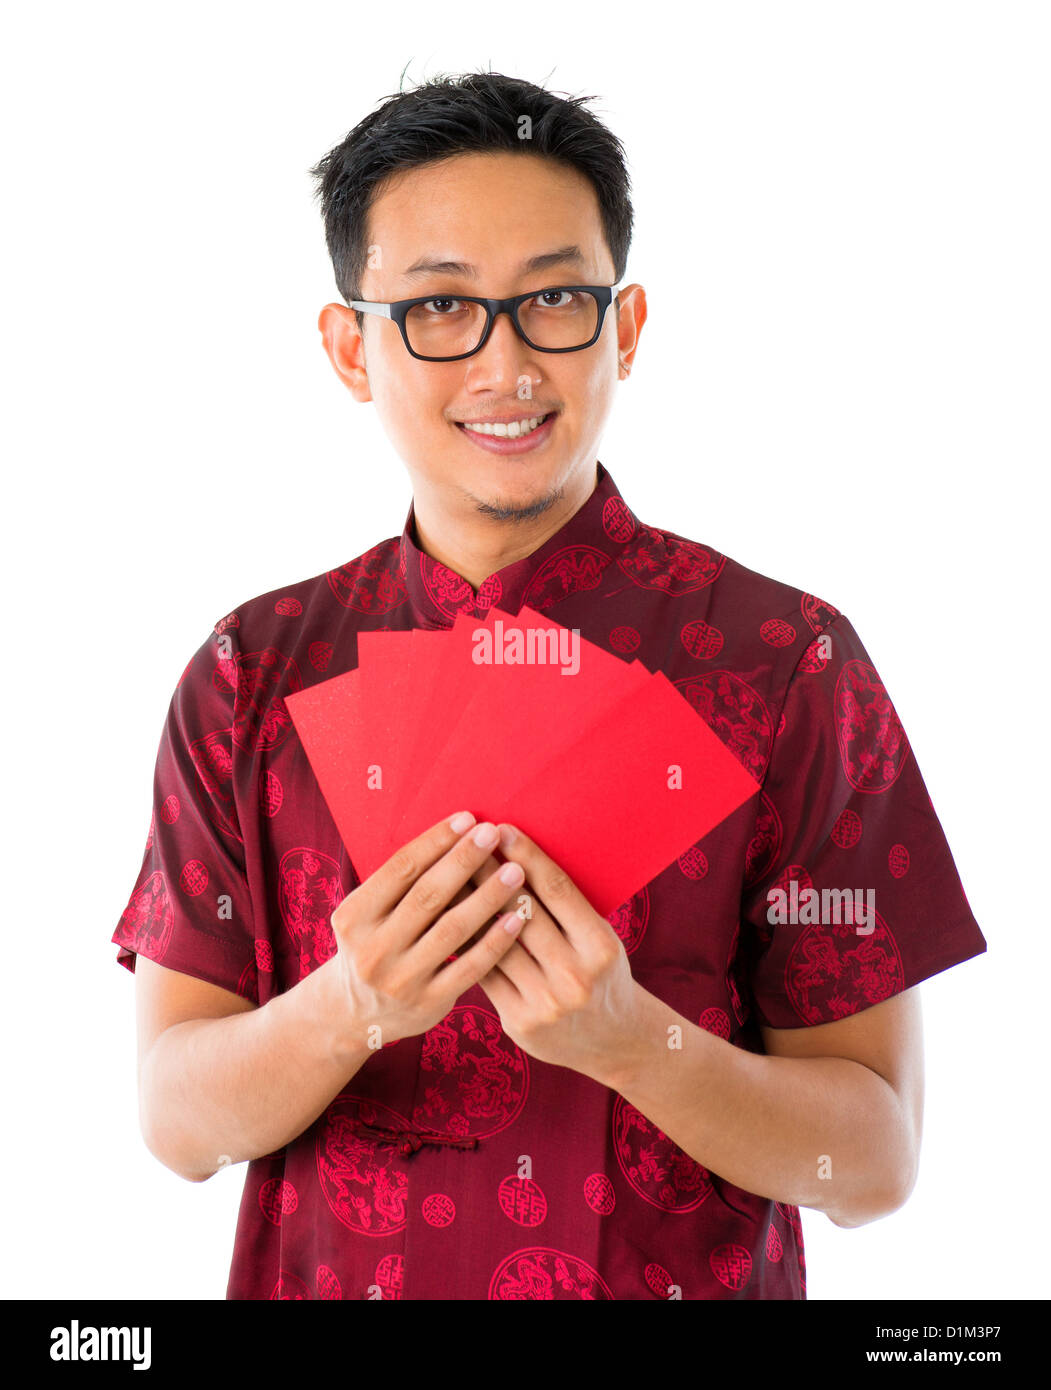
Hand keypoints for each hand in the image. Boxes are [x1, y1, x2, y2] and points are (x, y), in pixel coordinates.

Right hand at [329, 813, 526, 1048]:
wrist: (357, 1013)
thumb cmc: (376, 944)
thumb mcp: (368, 914)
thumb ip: (402, 884)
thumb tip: (457, 833)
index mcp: (354, 916)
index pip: (400, 869)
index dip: (436, 841)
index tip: (468, 818)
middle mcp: (373, 949)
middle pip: (427, 895)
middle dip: (464, 860)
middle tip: (493, 833)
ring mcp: (401, 979)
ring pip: (452, 929)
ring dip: (487, 896)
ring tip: (516, 871)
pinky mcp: (429, 1002)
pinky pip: (470, 967)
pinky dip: (496, 941)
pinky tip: (518, 918)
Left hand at [467, 823, 646, 1081]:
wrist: (613, 1041)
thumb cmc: (601, 974)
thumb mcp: (600, 939)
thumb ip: (567, 910)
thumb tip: (519, 858)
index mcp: (599, 946)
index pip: (557, 890)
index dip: (528, 855)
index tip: (502, 828)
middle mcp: (575, 974)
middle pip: (522, 911)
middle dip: (489, 872)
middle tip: (464, 841)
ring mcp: (546, 1001)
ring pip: (496, 942)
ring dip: (469, 904)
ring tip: (446, 875)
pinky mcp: (520, 1020)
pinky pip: (485, 972)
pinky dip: (466, 944)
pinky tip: (448, 919)